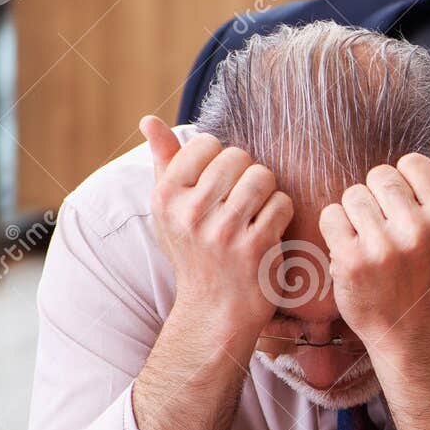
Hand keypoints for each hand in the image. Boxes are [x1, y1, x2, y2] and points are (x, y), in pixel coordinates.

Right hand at [140, 115, 292, 333]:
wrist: (215, 310)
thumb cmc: (195, 252)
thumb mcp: (169, 210)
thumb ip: (163, 162)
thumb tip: (148, 120)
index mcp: (166, 197)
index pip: (207, 144)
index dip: (222, 158)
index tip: (220, 182)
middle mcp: (190, 213)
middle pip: (238, 157)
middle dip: (248, 171)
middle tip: (244, 197)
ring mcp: (224, 232)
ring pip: (263, 177)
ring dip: (267, 191)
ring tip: (257, 210)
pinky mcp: (255, 248)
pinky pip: (282, 204)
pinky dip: (282, 212)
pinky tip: (270, 228)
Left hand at [319, 125, 429, 346]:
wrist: (410, 331)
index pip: (411, 163)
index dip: (404, 185)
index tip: (408, 213)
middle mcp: (420, 230)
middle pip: (379, 175)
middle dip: (377, 197)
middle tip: (387, 229)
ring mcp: (384, 247)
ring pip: (352, 194)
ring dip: (355, 214)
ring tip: (370, 240)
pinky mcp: (351, 262)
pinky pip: (331, 216)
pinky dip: (336, 230)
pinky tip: (351, 251)